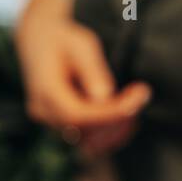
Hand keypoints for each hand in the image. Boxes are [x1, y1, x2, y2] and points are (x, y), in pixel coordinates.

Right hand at [16, 3, 149, 150]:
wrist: (40, 40)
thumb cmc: (65, 39)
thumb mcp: (81, 45)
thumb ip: (92, 70)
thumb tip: (105, 97)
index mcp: (45, 90)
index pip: (77, 115)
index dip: (111, 112)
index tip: (140, 95)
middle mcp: (44, 111)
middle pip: (84, 131)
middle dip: (119, 118)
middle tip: (141, 93)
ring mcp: (50, 121)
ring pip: (88, 141)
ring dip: (117, 128)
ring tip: (136, 100)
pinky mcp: (61, 126)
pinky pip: (88, 140)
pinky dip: (110, 133)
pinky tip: (127, 113)